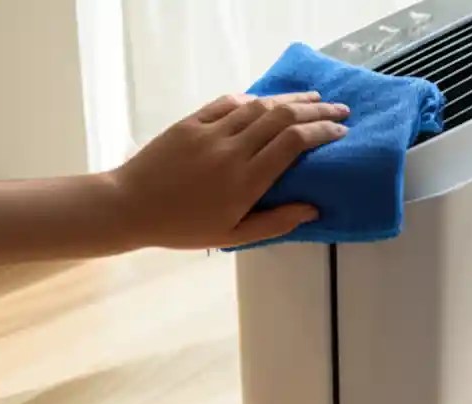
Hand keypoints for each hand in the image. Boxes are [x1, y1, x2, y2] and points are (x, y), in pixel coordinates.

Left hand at [107, 91, 349, 248]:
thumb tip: (313, 208)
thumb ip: (275, 222)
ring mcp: (210, 132)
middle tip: (339, 111)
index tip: (341, 132)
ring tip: (312, 99)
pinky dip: (253, 99)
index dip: (321, 132)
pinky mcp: (192, 122)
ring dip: (290, 99)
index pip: (294, 142)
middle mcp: (232, 150)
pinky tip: (267, 101)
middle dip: (316, 110)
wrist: (130, 206)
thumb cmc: (183, 228)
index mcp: (246, 180)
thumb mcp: (232, 236)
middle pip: (283, 117)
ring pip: (259, 105)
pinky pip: (229, 102)